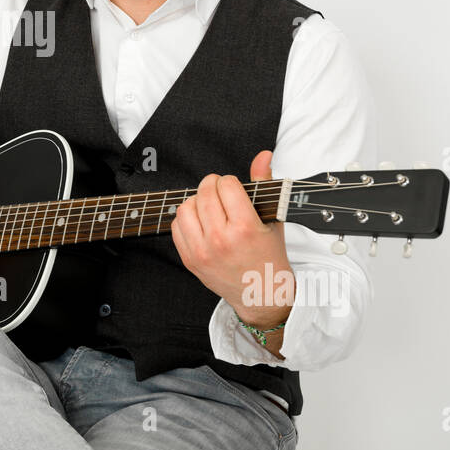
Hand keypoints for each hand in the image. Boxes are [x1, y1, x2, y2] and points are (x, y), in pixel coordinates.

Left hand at [170, 150, 293, 324]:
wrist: (261, 294)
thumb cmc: (269, 257)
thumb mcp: (273, 219)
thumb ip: (263, 184)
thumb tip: (263, 155)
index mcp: (245, 229)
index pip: (227, 186)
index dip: (230, 181)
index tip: (234, 188)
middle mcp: (221, 240)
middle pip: (205, 193)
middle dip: (212, 185)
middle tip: (220, 191)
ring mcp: (203, 251)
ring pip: (186, 207)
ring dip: (197, 201)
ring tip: (209, 206)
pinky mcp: (190, 259)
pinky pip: (176, 227)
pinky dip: (185, 218)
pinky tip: (200, 221)